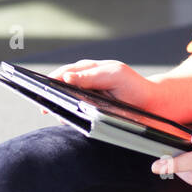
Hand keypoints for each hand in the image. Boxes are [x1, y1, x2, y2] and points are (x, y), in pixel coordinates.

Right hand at [38, 59, 152, 120]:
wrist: (150, 104)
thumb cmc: (133, 86)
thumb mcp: (114, 75)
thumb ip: (90, 76)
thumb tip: (65, 77)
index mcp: (89, 69)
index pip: (64, 72)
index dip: (51, 80)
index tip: (41, 88)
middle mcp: (84, 83)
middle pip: (60, 88)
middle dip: (51, 96)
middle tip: (45, 106)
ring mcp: (86, 98)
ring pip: (65, 103)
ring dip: (60, 109)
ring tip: (58, 114)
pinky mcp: (90, 113)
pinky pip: (74, 116)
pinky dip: (70, 119)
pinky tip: (70, 122)